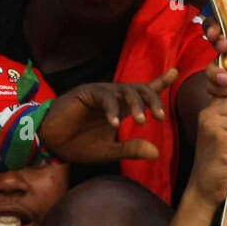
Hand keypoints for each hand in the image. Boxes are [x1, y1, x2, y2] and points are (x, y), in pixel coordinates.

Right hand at [38, 70, 176, 163]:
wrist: (50, 143)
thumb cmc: (78, 145)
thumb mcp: (109, 151)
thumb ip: (131, 149)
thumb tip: (157, 153)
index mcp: (121, 107)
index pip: (144, 92)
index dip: (160, 82)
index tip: (176, 72)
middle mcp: (113, 97)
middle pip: (140, 89)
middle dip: (153, 100)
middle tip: (160, 117)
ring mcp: (100, 93)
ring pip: (125, 90)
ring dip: (136, 105)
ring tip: (141, 121)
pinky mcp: (86, 93)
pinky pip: (104, 97)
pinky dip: (111, 109)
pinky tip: (113, 123)